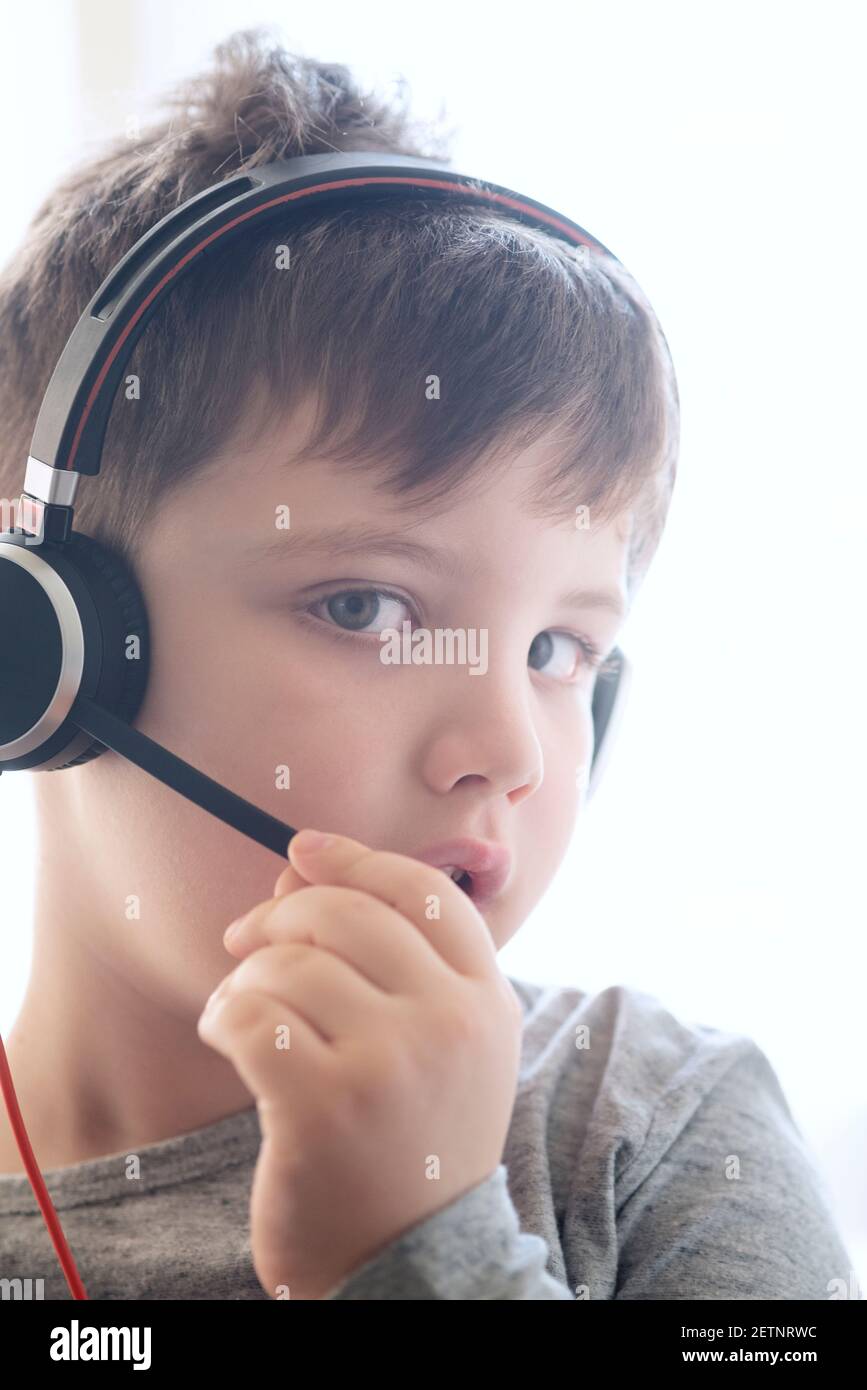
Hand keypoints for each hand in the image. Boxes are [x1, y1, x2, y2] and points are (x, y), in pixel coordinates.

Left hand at [196, 828, 523, 1299]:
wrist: (414, 1264)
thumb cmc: (411, 1141)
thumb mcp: (432, 1045)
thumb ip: (383, 955)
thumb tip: (299, 862)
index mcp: (485, 1002)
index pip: (424, 892)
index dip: (357, 859)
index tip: (304, 850)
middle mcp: (448, 1023)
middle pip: (346, 914)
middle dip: (279, 914)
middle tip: (244, 937)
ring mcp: (390, 1063)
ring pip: (289, 965)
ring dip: (244, 977)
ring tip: (238, 1010)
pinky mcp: (325, 1107)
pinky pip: (251, 1017)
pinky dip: (223, 1016)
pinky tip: (226, 1036)